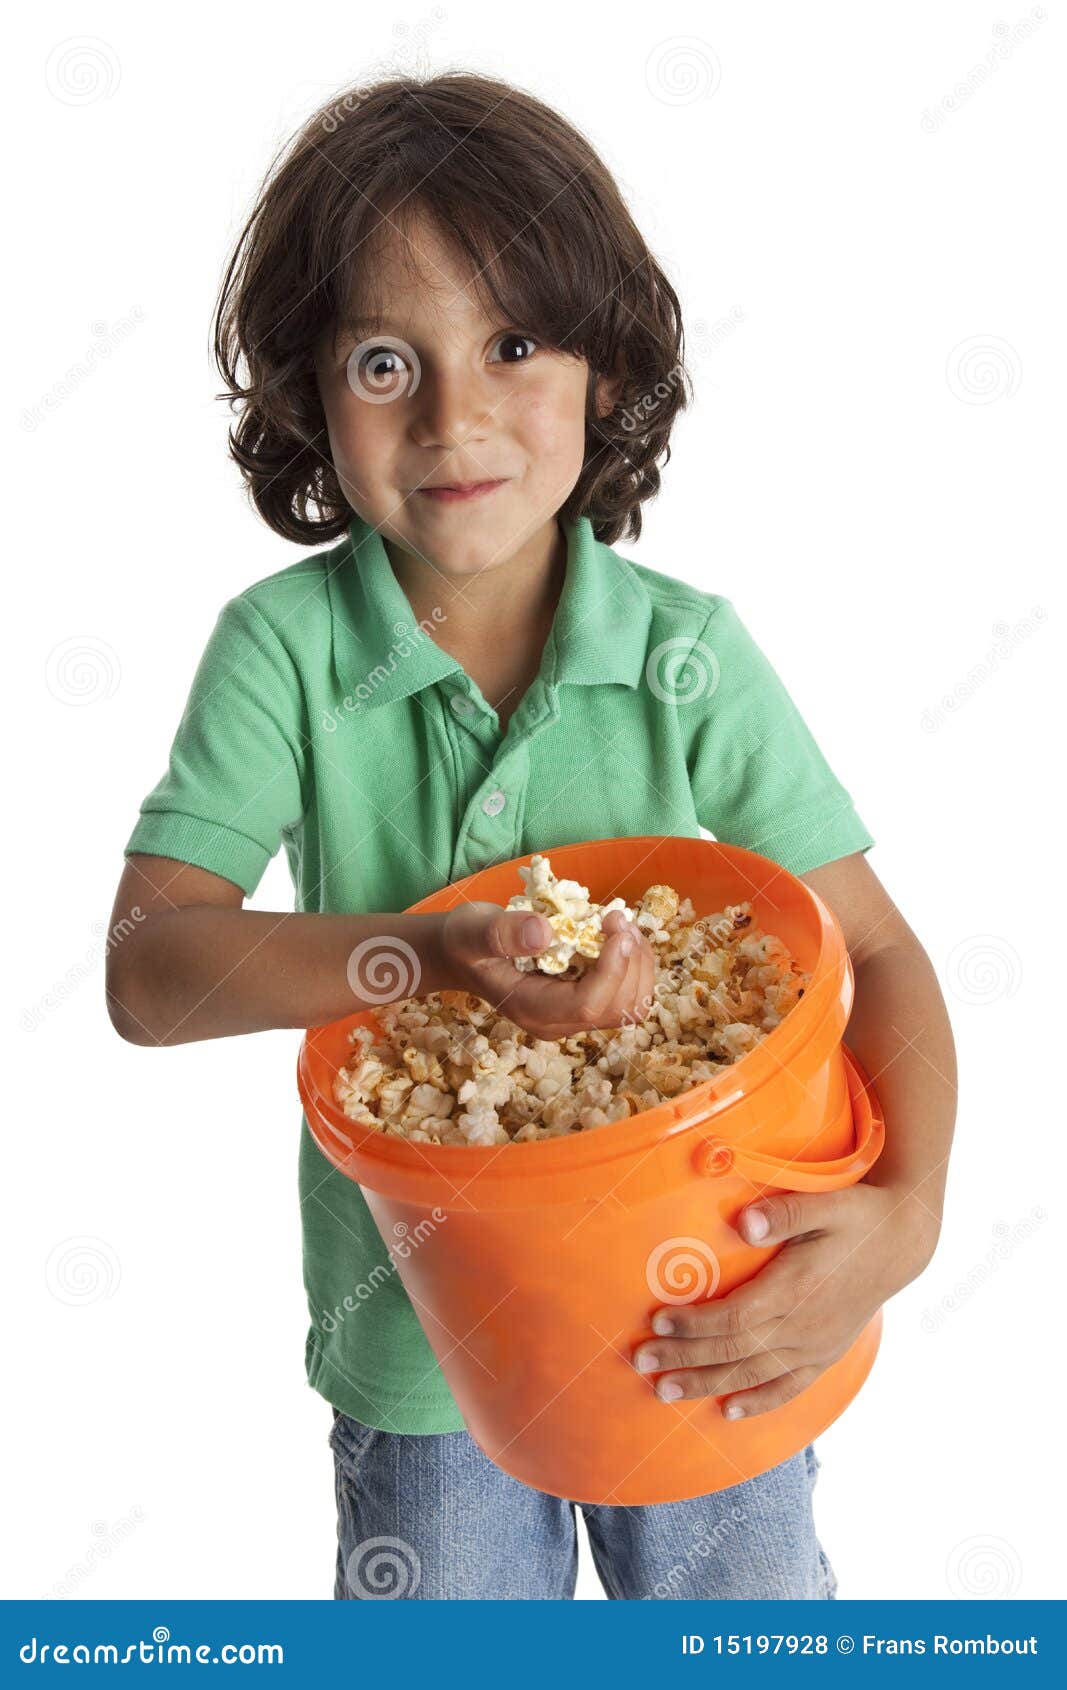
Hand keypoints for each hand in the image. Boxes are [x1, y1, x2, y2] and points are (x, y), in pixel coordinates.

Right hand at [438, 903, 656, 1038]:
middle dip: (630, 961)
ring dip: (638, 962)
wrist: (463, 954)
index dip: (613, 968)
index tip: (615, 924)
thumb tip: (545, 932)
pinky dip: (633, 962)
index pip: (588, 1005)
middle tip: (616, 917)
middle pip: (619, 1008)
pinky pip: (628, 992)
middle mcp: (559, 1022)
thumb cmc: (465, 942)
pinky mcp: (586, 1001)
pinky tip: (617, 935)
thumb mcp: (472, 931)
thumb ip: (501, 933)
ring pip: (631, 1004)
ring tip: (620, 924)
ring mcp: (575, 1015)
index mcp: (533, 1011)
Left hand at [633, 1181, 939, 1418]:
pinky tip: (727, 1412)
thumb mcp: (827, 1203)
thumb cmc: (858, 1216)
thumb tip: (744, 1222)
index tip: (656, 1319)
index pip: (734, 1317)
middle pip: (734, 1351)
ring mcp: (815, 1346)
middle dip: (684, 1358)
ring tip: (665, 1393)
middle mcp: (803, 1327)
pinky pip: (788, 1387)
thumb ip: (785, 1214)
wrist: (903, 1242)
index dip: (694, 1323)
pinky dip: (757, 1401)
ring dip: (707, 1384)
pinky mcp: (825, 1355)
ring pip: (753, 1374)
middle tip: (641, 1363)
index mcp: (796, 1290)